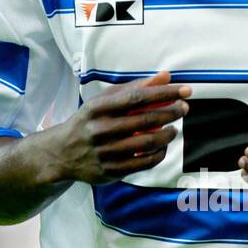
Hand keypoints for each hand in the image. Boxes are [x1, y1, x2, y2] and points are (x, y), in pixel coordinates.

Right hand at [55, 70, 190, 183]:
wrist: (62, 153)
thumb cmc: (90, 121)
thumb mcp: (104, 101)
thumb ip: (134, 87)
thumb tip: (166, 76)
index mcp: (97, 108)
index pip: (137, 97)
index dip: (164, 93)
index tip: (185, 90)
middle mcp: (100, 130)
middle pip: (146, 120)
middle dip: (171, 112)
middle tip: (184, 109)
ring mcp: (105, 152)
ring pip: (148, 143)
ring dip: (168, 135)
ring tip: (174, 129)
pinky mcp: (110, 171)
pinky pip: (144, 162)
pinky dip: (159, 154)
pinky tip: (163, 147)